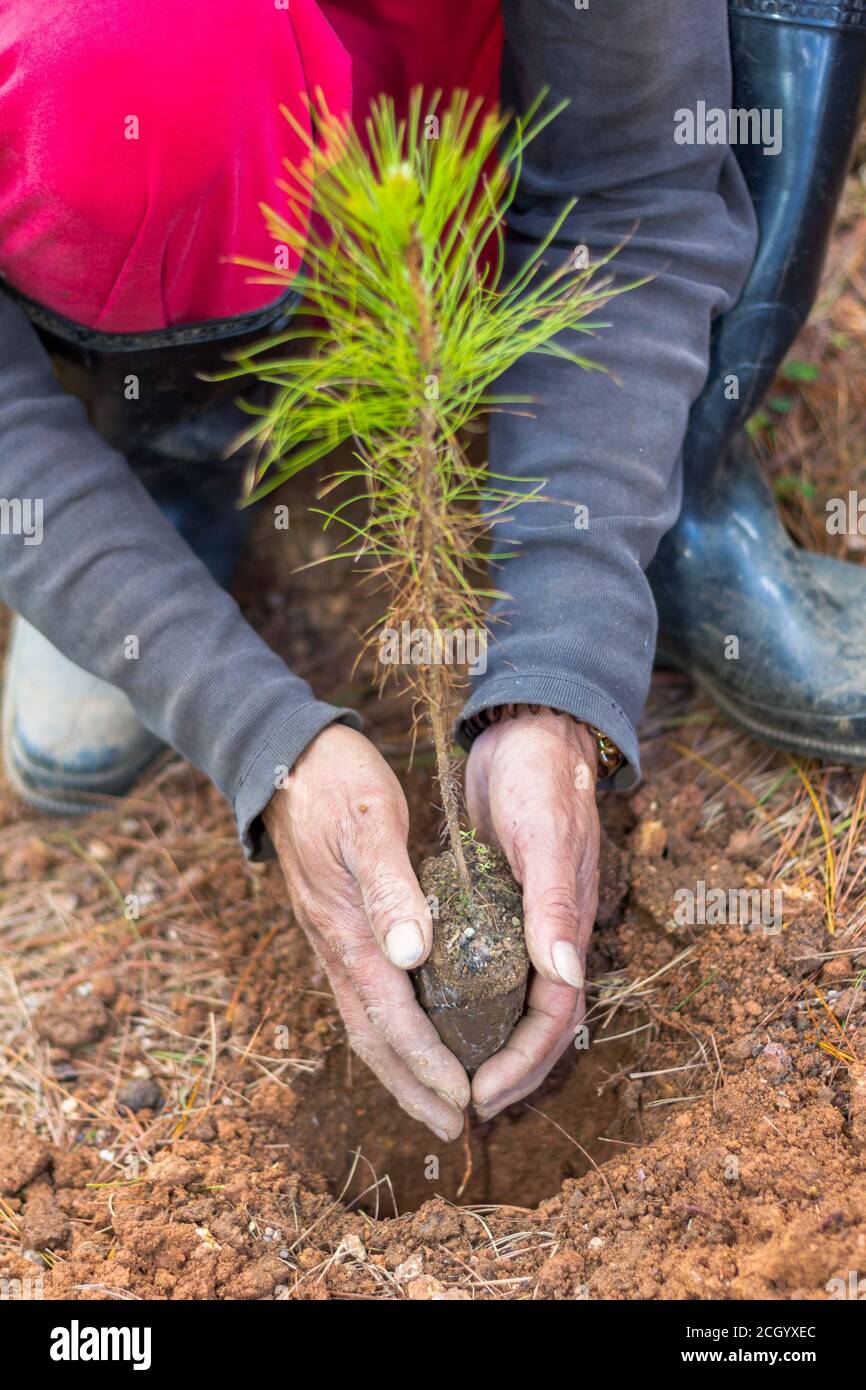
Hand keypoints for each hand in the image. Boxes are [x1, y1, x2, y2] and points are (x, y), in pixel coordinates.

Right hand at [264, 723, 468, 1140]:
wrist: (285, 757)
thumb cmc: (336, 782)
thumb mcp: (371, 820)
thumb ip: (390, 886)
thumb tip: (412, 956)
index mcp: (346, 928)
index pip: (390, 1016)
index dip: (426, 1063)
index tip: (461, 1101)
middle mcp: (335, 945)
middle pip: (372, 1036)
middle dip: (413, 1086)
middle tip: (454, 1126)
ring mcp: (332, 938)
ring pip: (366, 1021)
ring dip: (401, 1066)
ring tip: (438, 1100)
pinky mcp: (336, 925)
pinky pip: (364, 995)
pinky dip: (392, 1029)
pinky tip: (415, 1033)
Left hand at [465, 708, 599, 1119]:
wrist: (530, 731)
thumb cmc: (543, 780)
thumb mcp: (548, 839)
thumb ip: (556, 904)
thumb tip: (566, 976)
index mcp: (569, 927)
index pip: (555, 1018)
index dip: (522, 1062)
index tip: (481, 1094)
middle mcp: (551, 934)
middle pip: (537, 1024)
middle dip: (506, 1071)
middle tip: (462, 1106)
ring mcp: (526, 921)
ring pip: (512, 1003)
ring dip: (487, 1045)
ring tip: (448, 1078)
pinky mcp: (499, 904)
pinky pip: (488, 969)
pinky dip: (468, 1001)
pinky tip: (435, 1014)